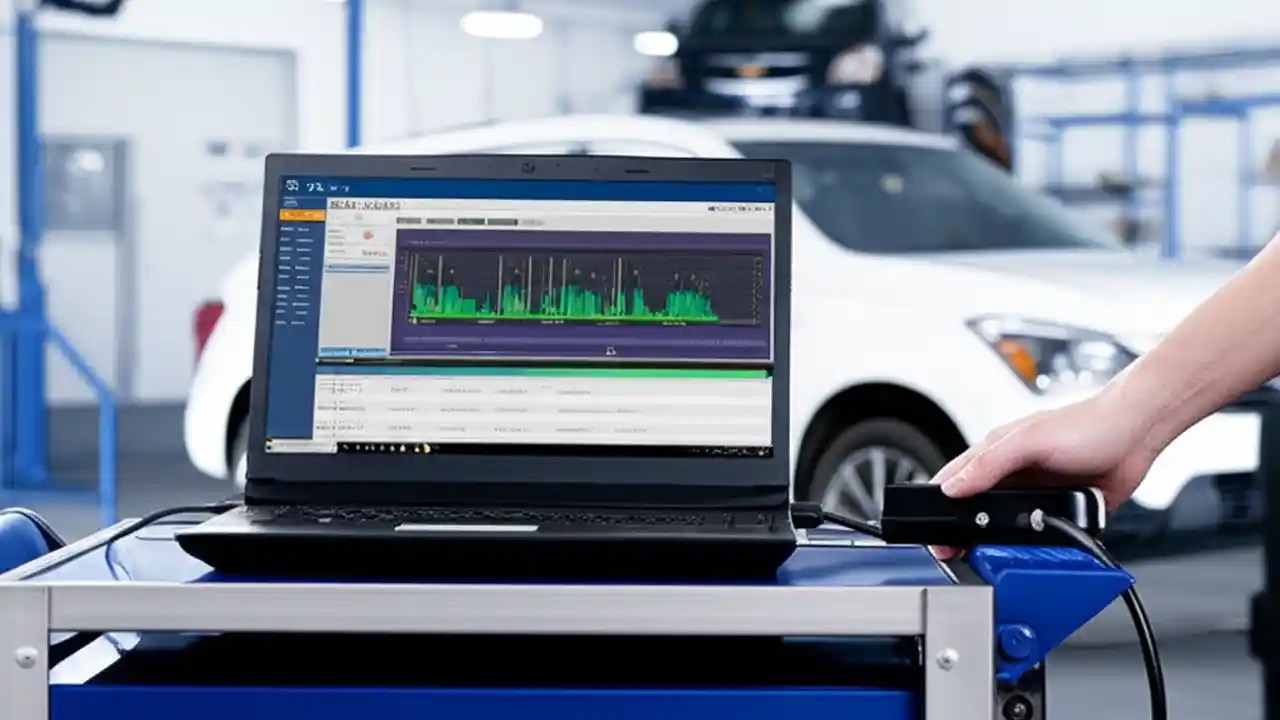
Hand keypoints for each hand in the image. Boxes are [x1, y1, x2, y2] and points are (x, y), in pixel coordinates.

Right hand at [929, 390, 1160, 557]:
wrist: (1136, 434)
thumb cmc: (1087, 425)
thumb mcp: (1028, 442)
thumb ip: (989, 463)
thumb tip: (955, 487)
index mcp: (996, 452)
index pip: (954, 480)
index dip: (939, 505)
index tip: (934, 531)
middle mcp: (1012, 473)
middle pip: (976, 508)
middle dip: (962, 531)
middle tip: (954, 552)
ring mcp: (1035, 492)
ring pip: (1005, 524)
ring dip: (997, 539)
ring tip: (987, 555)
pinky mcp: (1061, 509)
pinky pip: (1039, 534)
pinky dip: (1032, 544)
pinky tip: (1029, 551)